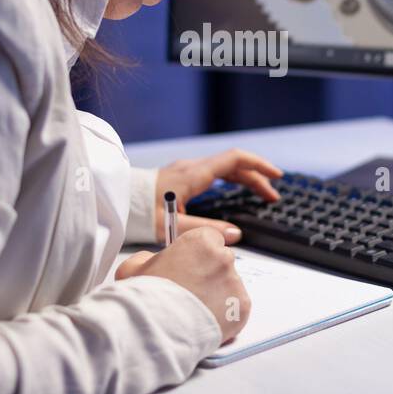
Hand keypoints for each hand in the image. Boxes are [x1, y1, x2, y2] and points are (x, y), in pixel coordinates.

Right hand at [115, 227, 251, 343]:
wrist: (157, 329)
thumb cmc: (146, 298)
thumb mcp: (133, 267)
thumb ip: (146, 258)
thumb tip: (150, 261)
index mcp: (201, 241)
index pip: (211, 239)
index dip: (199, 254)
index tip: (191, 266)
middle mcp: (222, 258)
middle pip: (222, 262)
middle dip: (209, 275)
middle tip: (190, 292)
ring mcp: (235, 283)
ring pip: (229, 286)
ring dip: (216, 295)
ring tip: (194, 310)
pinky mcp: (242, 307)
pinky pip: (235, 308)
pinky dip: (224, 315)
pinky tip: (204, 320)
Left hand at [153, 148, 282, 243]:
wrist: (117, 201)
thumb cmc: (141, 211)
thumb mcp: (175, 225)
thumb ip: (206, 229)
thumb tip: (234, 234)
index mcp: (194, 174)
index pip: (235, 159)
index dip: (258, 166)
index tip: (276, 176)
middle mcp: (192, 168)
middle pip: (234, 165)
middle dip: (257, 178)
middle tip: (272, 196)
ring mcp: (187, 170)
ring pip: (225, 168)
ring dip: (245, 178)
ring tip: (260, 194)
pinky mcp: (182, 176)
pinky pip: (215, 172)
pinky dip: (232, 179)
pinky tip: (236, 191)